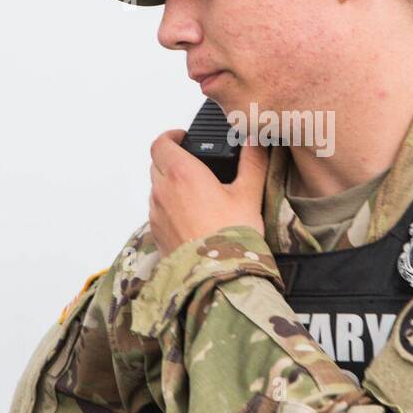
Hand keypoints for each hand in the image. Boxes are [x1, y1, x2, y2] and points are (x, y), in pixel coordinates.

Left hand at [149, 130, 267, 257]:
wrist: (217, 276)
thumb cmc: (231, 235)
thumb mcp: (249, 194)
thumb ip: (252, 162)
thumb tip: (255, 139)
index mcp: (182, 174)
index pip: (161, 143)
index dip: (171, 136)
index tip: (183, 137)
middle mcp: (163, 191)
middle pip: (157, 164)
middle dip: (172, 159)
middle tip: (194, 163)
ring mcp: (157, 214)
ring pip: (156, 189)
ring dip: (170, 184)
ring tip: (196, 193)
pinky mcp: (157, 234)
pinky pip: (158, 212)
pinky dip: (170, 207)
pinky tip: (192, 217)